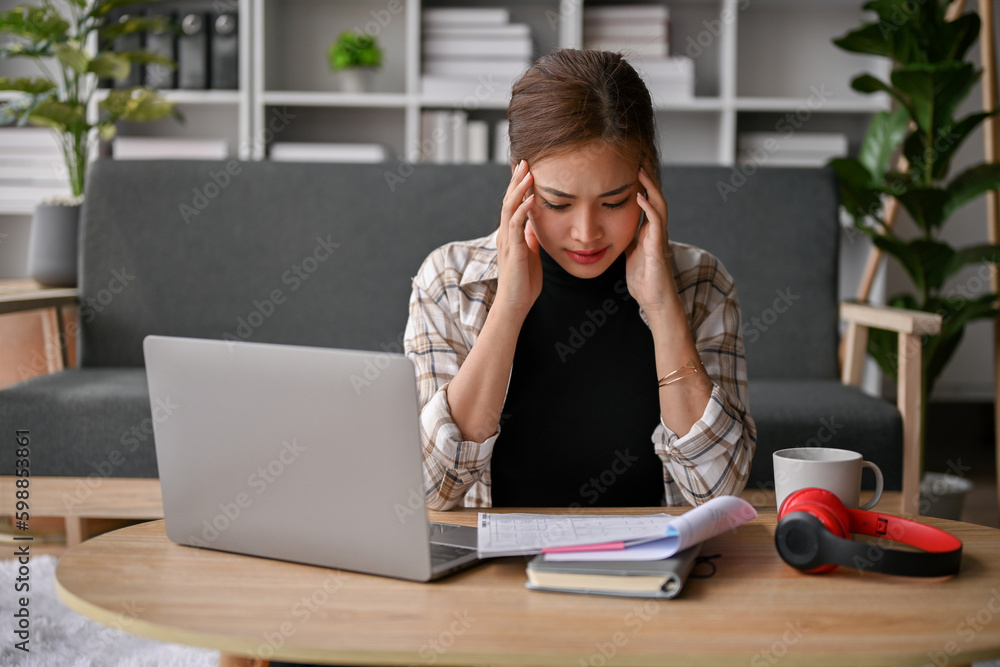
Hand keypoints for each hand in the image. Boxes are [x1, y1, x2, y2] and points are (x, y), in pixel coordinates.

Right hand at [494, 159, 541, 318]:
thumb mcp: (531, 255)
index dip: (519, 187)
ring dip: (519, 189)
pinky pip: (515, 225)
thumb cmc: (523, 283)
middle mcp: (505, 234)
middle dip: (517, 180)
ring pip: (509, 208)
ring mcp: (507, 241)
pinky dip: (523, 210)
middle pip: (508, 200)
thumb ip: (530, 240)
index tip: (527, 170)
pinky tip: (531, 198)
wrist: (515, 305)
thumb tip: (534, 227)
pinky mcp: (512, 250)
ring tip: (528, 172)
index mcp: (510, 235)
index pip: (512, 205)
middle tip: (525, 160)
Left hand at [626, 166, 679, 315]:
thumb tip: (614, 231)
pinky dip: (648, 208)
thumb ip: (627, 241)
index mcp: (649, 232)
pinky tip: (640, 197)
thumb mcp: (630, 255)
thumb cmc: (643, 280)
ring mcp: (659, 238)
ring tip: (641, 170)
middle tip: (639, 158)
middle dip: (648, 178)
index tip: (632, 167)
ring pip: (659, 206)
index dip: (641, 185)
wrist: (654, 301)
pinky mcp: (658, 248)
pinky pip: (656, 223)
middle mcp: (656, 231)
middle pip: (655, 197)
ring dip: (650, 187)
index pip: (647, 201)